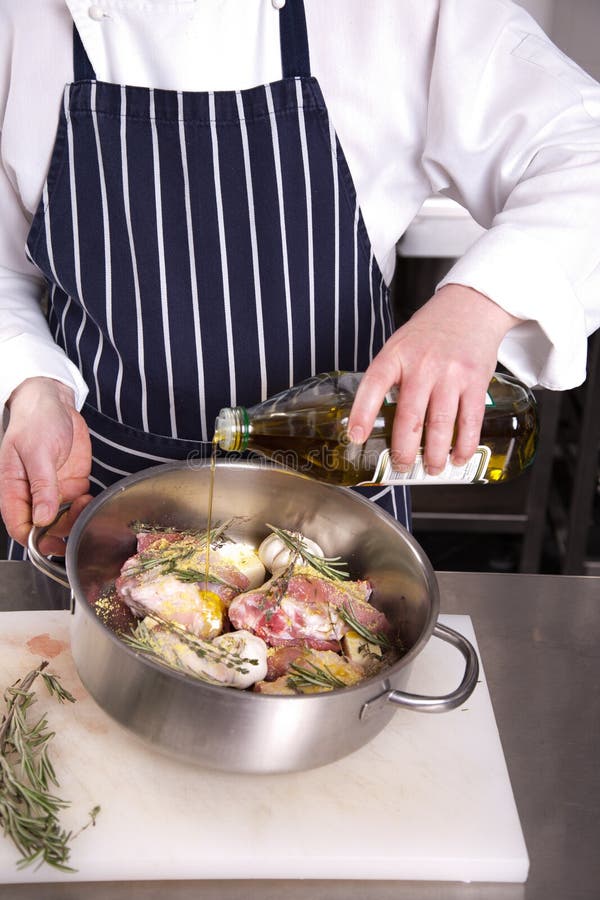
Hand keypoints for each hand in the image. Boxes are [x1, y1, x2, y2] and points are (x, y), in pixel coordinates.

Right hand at [0, 377, 92, 554]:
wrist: (54, 401)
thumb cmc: (36, 421)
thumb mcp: (37, 452)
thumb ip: (41, 486)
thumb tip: (42, 518)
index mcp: (14, 489)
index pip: (19, 526)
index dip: (34, 540)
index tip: (50, 542)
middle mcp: (33, 494)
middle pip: (43, 529)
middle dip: (59, 534)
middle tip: (75, 525)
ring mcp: (53, 491)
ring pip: (63, 521)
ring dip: (75, 521)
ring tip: (83, 505)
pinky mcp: (72, 484)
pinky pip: (78, 507)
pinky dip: (86, 509)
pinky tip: (90, 500)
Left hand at [348, 284, 522, 474]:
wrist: (471, 306)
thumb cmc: (431, 331)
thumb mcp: (400, 345)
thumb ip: (390, 378)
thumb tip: (376, 420)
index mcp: (396, 356)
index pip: (373, 385)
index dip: (362, 413)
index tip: (356, 437)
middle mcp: (422, 366)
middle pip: (410, 417)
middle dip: (404, 450)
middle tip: (401, 467)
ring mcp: (451, 375)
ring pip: (440, 425)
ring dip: (435, 454)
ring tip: (431, 469)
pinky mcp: (476, 381)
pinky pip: (470, 421)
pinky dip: (464, 444)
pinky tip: (458, 457)